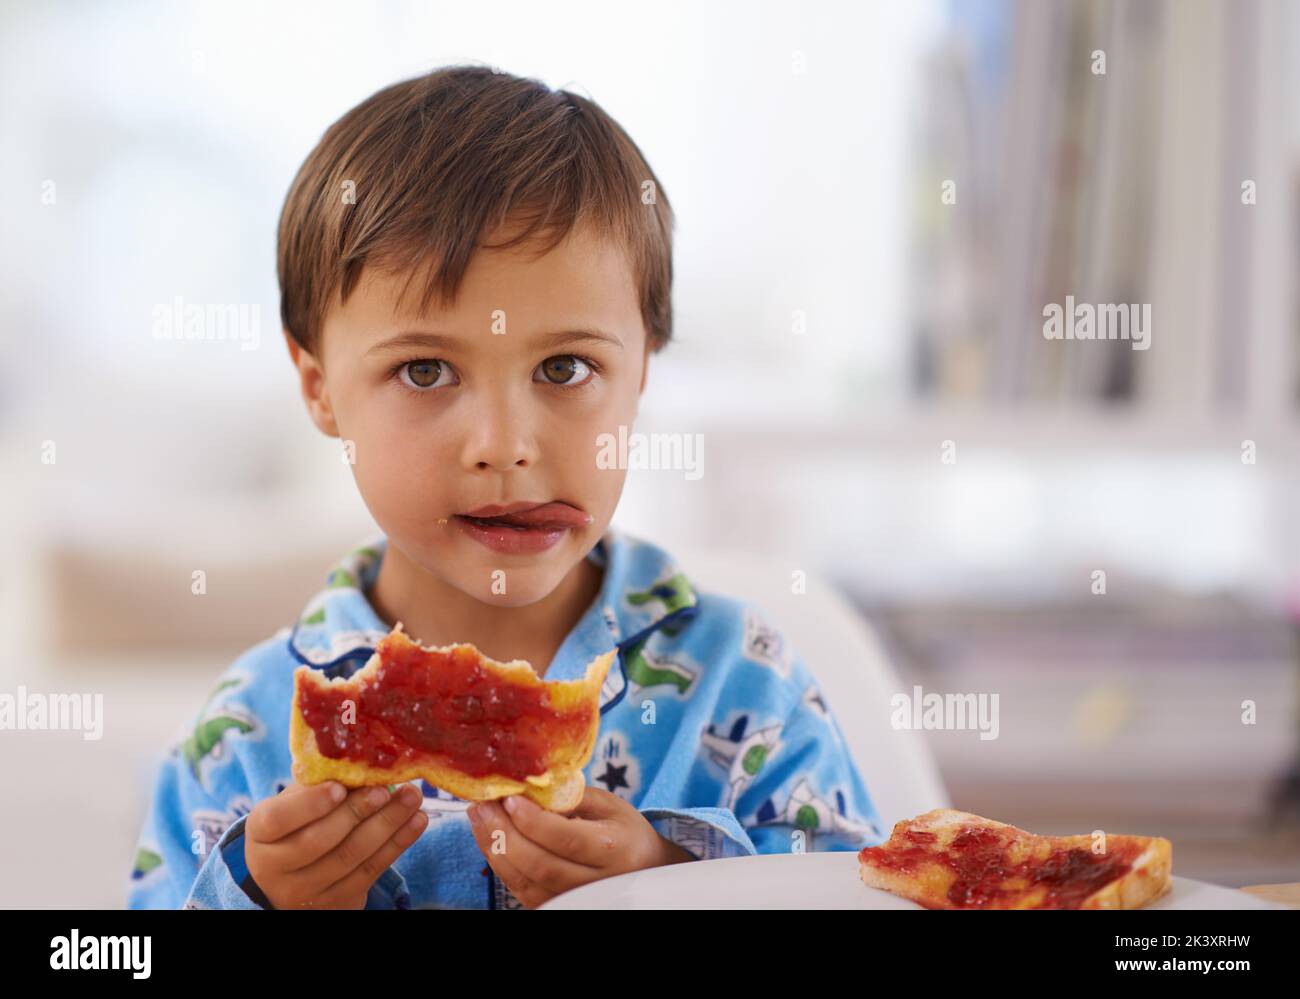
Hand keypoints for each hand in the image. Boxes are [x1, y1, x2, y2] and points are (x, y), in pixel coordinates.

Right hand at [244, 780, 427, 908]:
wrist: (290, 879)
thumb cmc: (296, 826)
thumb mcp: (293, 803)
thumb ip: (316, 784)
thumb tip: (356, 757)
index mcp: (260, 834)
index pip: (278, 819)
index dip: (311, 803)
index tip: (340, 786)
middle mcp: (276, 868)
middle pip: (319, 840)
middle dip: (357, 811)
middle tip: (385, 789)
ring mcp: (306, 891)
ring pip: (351, 857)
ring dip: (387, 824)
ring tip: (412, 798)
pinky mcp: (337, 903)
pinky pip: (371, 871)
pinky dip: (398, 843)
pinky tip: (417, 820)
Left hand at [466, 785, 693, 908]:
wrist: (644, 871)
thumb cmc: (624, 831)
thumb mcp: (608, 805)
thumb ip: (570, 797)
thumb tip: (525, 787)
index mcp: (612, 848)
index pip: (566, 838)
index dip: (533, 820)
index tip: (509, 798)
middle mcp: (595, 881)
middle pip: (540, 864)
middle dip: (504, 833)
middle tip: (482, 806)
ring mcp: (576, 900)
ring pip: (526, 882)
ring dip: (495, 848)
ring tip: (478, 818)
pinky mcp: (558, 907)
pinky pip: (521, 890)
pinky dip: (501, 864)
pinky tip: (490, 839)